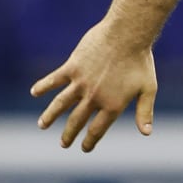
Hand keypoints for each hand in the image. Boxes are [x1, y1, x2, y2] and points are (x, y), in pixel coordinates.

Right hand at [30, 22, 157, 151]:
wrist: (128, 34)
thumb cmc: (140, 61)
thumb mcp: (148, 88)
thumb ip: (144, 112)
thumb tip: (146, 134)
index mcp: (112, 105)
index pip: (97, 129)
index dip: (90, 141)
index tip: (84, 148)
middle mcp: (94, 97)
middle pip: (76, 121)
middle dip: (69, 134)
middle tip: (63, 144)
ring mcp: (81, 82)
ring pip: (60, 104)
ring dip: (50, 116)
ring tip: (42, 125)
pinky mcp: (72, 67)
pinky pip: (54, 79)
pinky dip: (43, 86)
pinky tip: (34, 92)